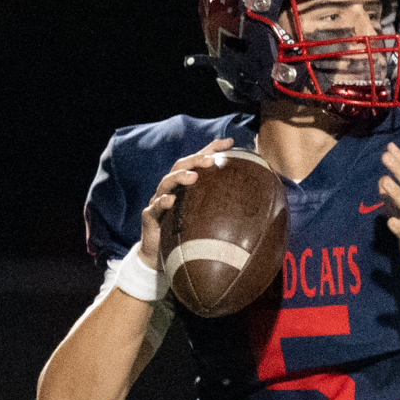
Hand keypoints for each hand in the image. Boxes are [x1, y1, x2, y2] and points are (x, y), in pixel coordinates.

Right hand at [137, 138, 234, 267]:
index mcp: (184, 185)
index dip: (211, 149)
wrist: (159, 257)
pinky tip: (171, 201)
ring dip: (179, 177)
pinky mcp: (149, 216)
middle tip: (211, 160)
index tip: (229, 142)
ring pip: (166, 182)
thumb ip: (219, 205)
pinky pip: (155, 207)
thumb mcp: (204, 217)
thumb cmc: (185, 235)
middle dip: (195, 160)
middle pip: (180, 166)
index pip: (197, 161)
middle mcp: (170, 189)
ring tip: (192, 176)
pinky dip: (163, 202)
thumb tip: (250, 199)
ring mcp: (158, 201)